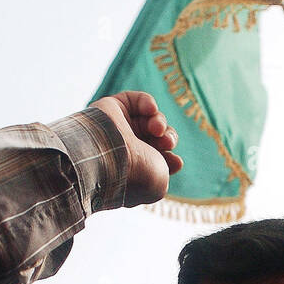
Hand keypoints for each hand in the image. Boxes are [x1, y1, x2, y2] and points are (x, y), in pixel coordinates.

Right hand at [91, 91, 182, 206]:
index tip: (176, 162)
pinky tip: (151, 109)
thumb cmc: (135, 174)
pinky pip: (136, 100)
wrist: (107, 157)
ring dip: (160, 122)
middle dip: (168, 139)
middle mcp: (124, 151)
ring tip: (158, 129)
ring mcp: (117, 130)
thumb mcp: (159, 182)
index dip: (171, 159)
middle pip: (157, 138)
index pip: (157, 161)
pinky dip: (147, 102)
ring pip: (149, 119)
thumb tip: (174, 160)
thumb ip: (167, 170)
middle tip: (167, 143)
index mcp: (132, 173)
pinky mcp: (110, 109)